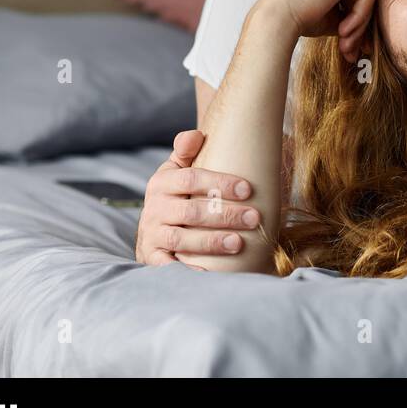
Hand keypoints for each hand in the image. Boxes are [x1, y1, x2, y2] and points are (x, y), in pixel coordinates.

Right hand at [134, 129, 260, 267]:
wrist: (152, 230)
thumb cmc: (175, 196)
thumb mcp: (177, 171)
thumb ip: (186, 151)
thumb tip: (196, 134)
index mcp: (162, 182)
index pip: (191, 179)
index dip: (219, 183)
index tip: (248, 189)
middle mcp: (154, 209)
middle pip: (191, 211)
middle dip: (225, 215)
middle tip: (255, 218)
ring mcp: (152, 235)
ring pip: (181, 239)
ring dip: (211, 241)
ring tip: (239, 243)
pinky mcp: (152, 258)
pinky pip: (167, 266)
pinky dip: (186, 270)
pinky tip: (208, 273)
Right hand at [260, 0, 376, 62]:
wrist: (281, 13)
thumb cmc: (302, 16)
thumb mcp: (334, 15)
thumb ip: (353, 15)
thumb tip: (369, 41)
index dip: (356, 20)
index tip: (350, 46)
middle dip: (359, 26)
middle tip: (350, 52)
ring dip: (359, 26)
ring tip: (345, 46)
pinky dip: (359, 18)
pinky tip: (342, 31)